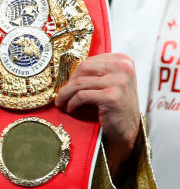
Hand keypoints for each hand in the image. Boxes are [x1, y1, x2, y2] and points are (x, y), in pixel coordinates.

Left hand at [54, 53, 139, 173]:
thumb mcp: (110, 81)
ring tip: (61, 102)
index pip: (89, 60)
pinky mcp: (112, 97)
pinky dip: (72, 103)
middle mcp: (124, 68)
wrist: (127, 128)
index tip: (68, 83)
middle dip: (68, 82)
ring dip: (65, 94)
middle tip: (61, 94)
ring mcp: (119, 82)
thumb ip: (96, 71)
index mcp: (123, 60)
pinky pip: (81, 96)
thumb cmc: (115, 104)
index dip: (75, 73)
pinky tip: (70, 108)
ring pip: (79, 83)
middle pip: (83, 68)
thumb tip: (67, 67)